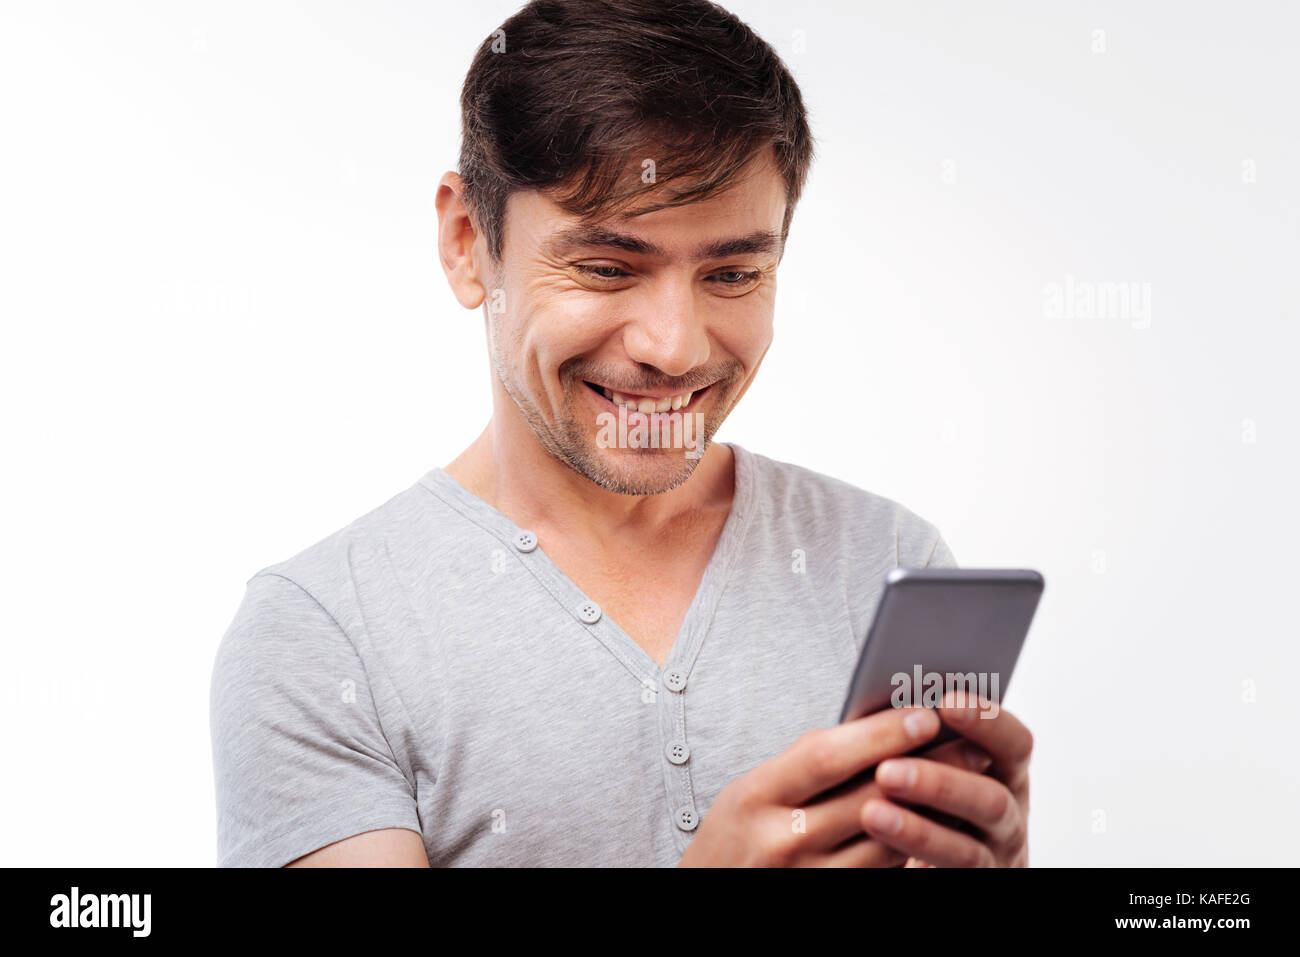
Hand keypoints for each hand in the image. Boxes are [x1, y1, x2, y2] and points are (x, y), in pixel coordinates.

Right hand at [677, 706, 991, 865]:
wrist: (710, 896)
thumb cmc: (740, 833)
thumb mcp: (755, 789)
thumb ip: (809, 761)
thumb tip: (882, 723)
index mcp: (756, 796)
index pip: (827, 758)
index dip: (880, 734)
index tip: (925, 714)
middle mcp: (781, 841)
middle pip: (868, 799)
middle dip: (926, 767)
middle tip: (971, 742)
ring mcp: (807, 879)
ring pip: (887, 842)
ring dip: (931, 809)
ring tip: (963, 779)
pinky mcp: (829, 902)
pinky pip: (885, 875)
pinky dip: (913, 846)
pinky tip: (935, 822)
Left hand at [860, 689, 1032, 866]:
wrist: (940, 855)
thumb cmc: (933, 790)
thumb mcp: (942, 759)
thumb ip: (929, 737)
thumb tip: (890, 706)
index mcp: (1005, 772)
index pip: (1015, 744)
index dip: (987, 723)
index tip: (947, 702)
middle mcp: (1009, 816)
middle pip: (991, 800)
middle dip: (940, 783)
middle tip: (887, 770)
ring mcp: (994, 856)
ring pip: (966, 849)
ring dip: (918, 830)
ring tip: (871, 813)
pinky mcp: (974, 882)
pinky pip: (948, 873)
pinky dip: (916, 859)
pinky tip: (884, 846)